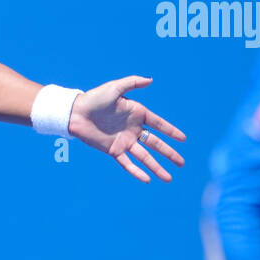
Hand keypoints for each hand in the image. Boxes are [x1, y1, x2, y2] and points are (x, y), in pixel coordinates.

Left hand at [67, 76, 185, 181]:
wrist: (75, 113)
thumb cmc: (94, 98)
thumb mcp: (114, 88)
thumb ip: (132, 83)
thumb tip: (151, 80)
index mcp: (137, 114)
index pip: (159, 124)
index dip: (171, 131)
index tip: (183, 139)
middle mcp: (133, 129)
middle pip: (156, 144)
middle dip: (169, 153)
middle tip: (182, 163)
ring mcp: (124, 141)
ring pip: (145, 157)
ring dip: (157, 167)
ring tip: (169, 178)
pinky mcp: (113, 150)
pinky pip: (127, 163)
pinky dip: (136, 171)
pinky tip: (147, 180)